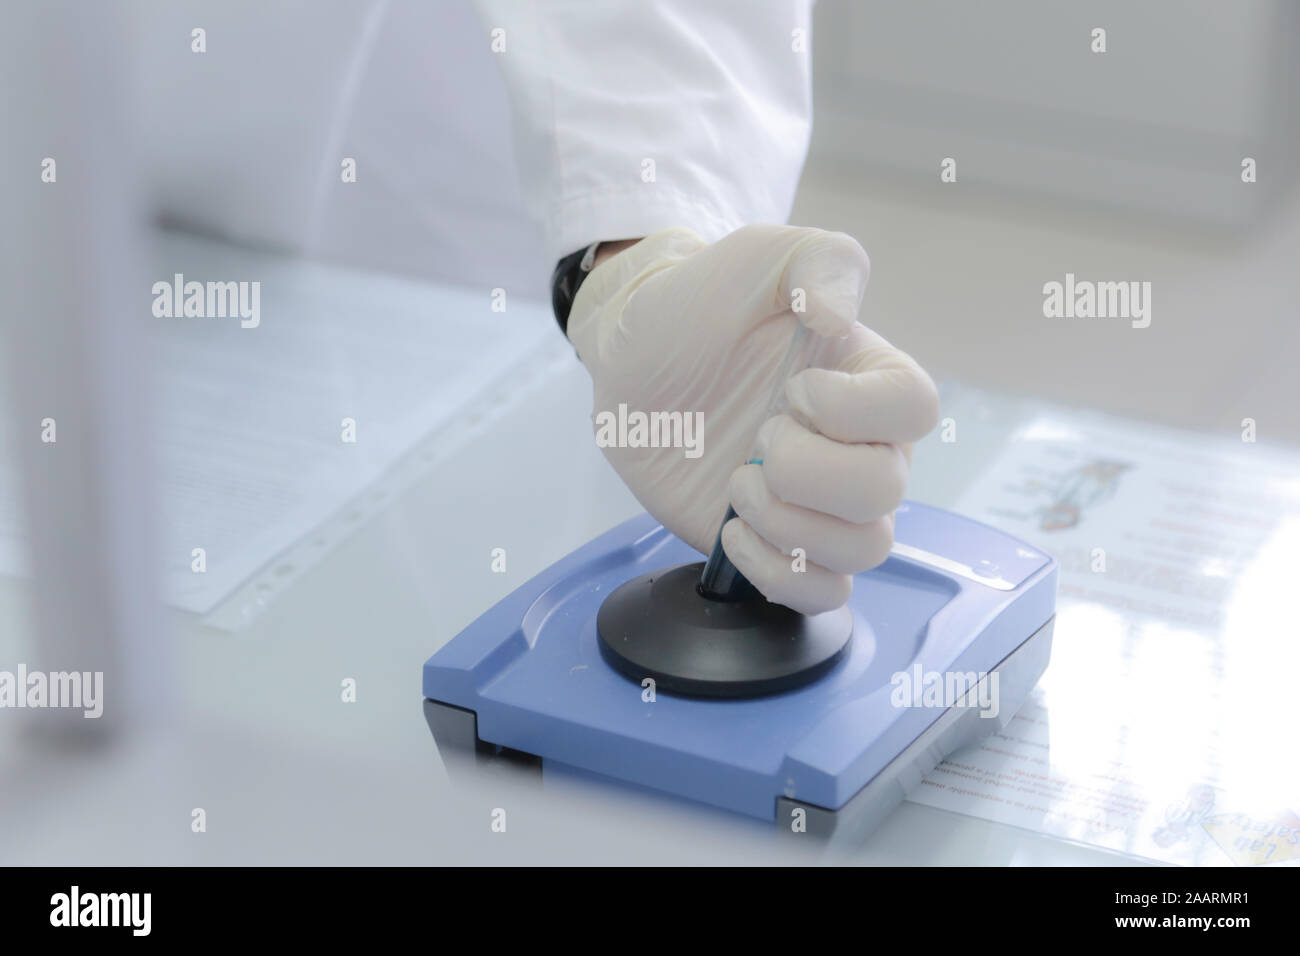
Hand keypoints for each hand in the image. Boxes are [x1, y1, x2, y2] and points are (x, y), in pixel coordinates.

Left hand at [568, 224, 938, 613]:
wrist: (635, 360)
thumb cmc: (700, 306)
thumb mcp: (756, 257)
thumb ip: (817, 260)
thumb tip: (840, 310)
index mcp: (867, 379)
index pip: (916, 410)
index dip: (857, 411)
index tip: (794, 390)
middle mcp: (860, 446)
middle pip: (885, 491)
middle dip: (805, 471)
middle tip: (754, 438)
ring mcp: (822, 503)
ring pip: (861, 551)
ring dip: (789, 524)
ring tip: (737, 487)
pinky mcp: (782, 545)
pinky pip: (823, 595)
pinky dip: (780, 576)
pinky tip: (735, 534)